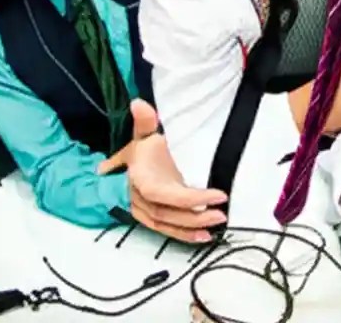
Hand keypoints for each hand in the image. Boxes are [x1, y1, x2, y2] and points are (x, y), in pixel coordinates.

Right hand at [97, 100, 227, 242]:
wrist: (119, 172)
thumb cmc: (136, 154)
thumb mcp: (141, 135)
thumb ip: (144, 122)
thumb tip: (140, 103)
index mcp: (140, 178)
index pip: (162, 193)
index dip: (189, 198)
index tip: (217, 194)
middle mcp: (141, 198)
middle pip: (168, 212)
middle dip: (195, 216)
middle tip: (221, 213)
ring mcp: (145, 211)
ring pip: (168, 224)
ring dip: (192, 228)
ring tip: (217, 224)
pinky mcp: (152, 218)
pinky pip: (167, 230)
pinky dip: (185, 235)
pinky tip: (204, 236)